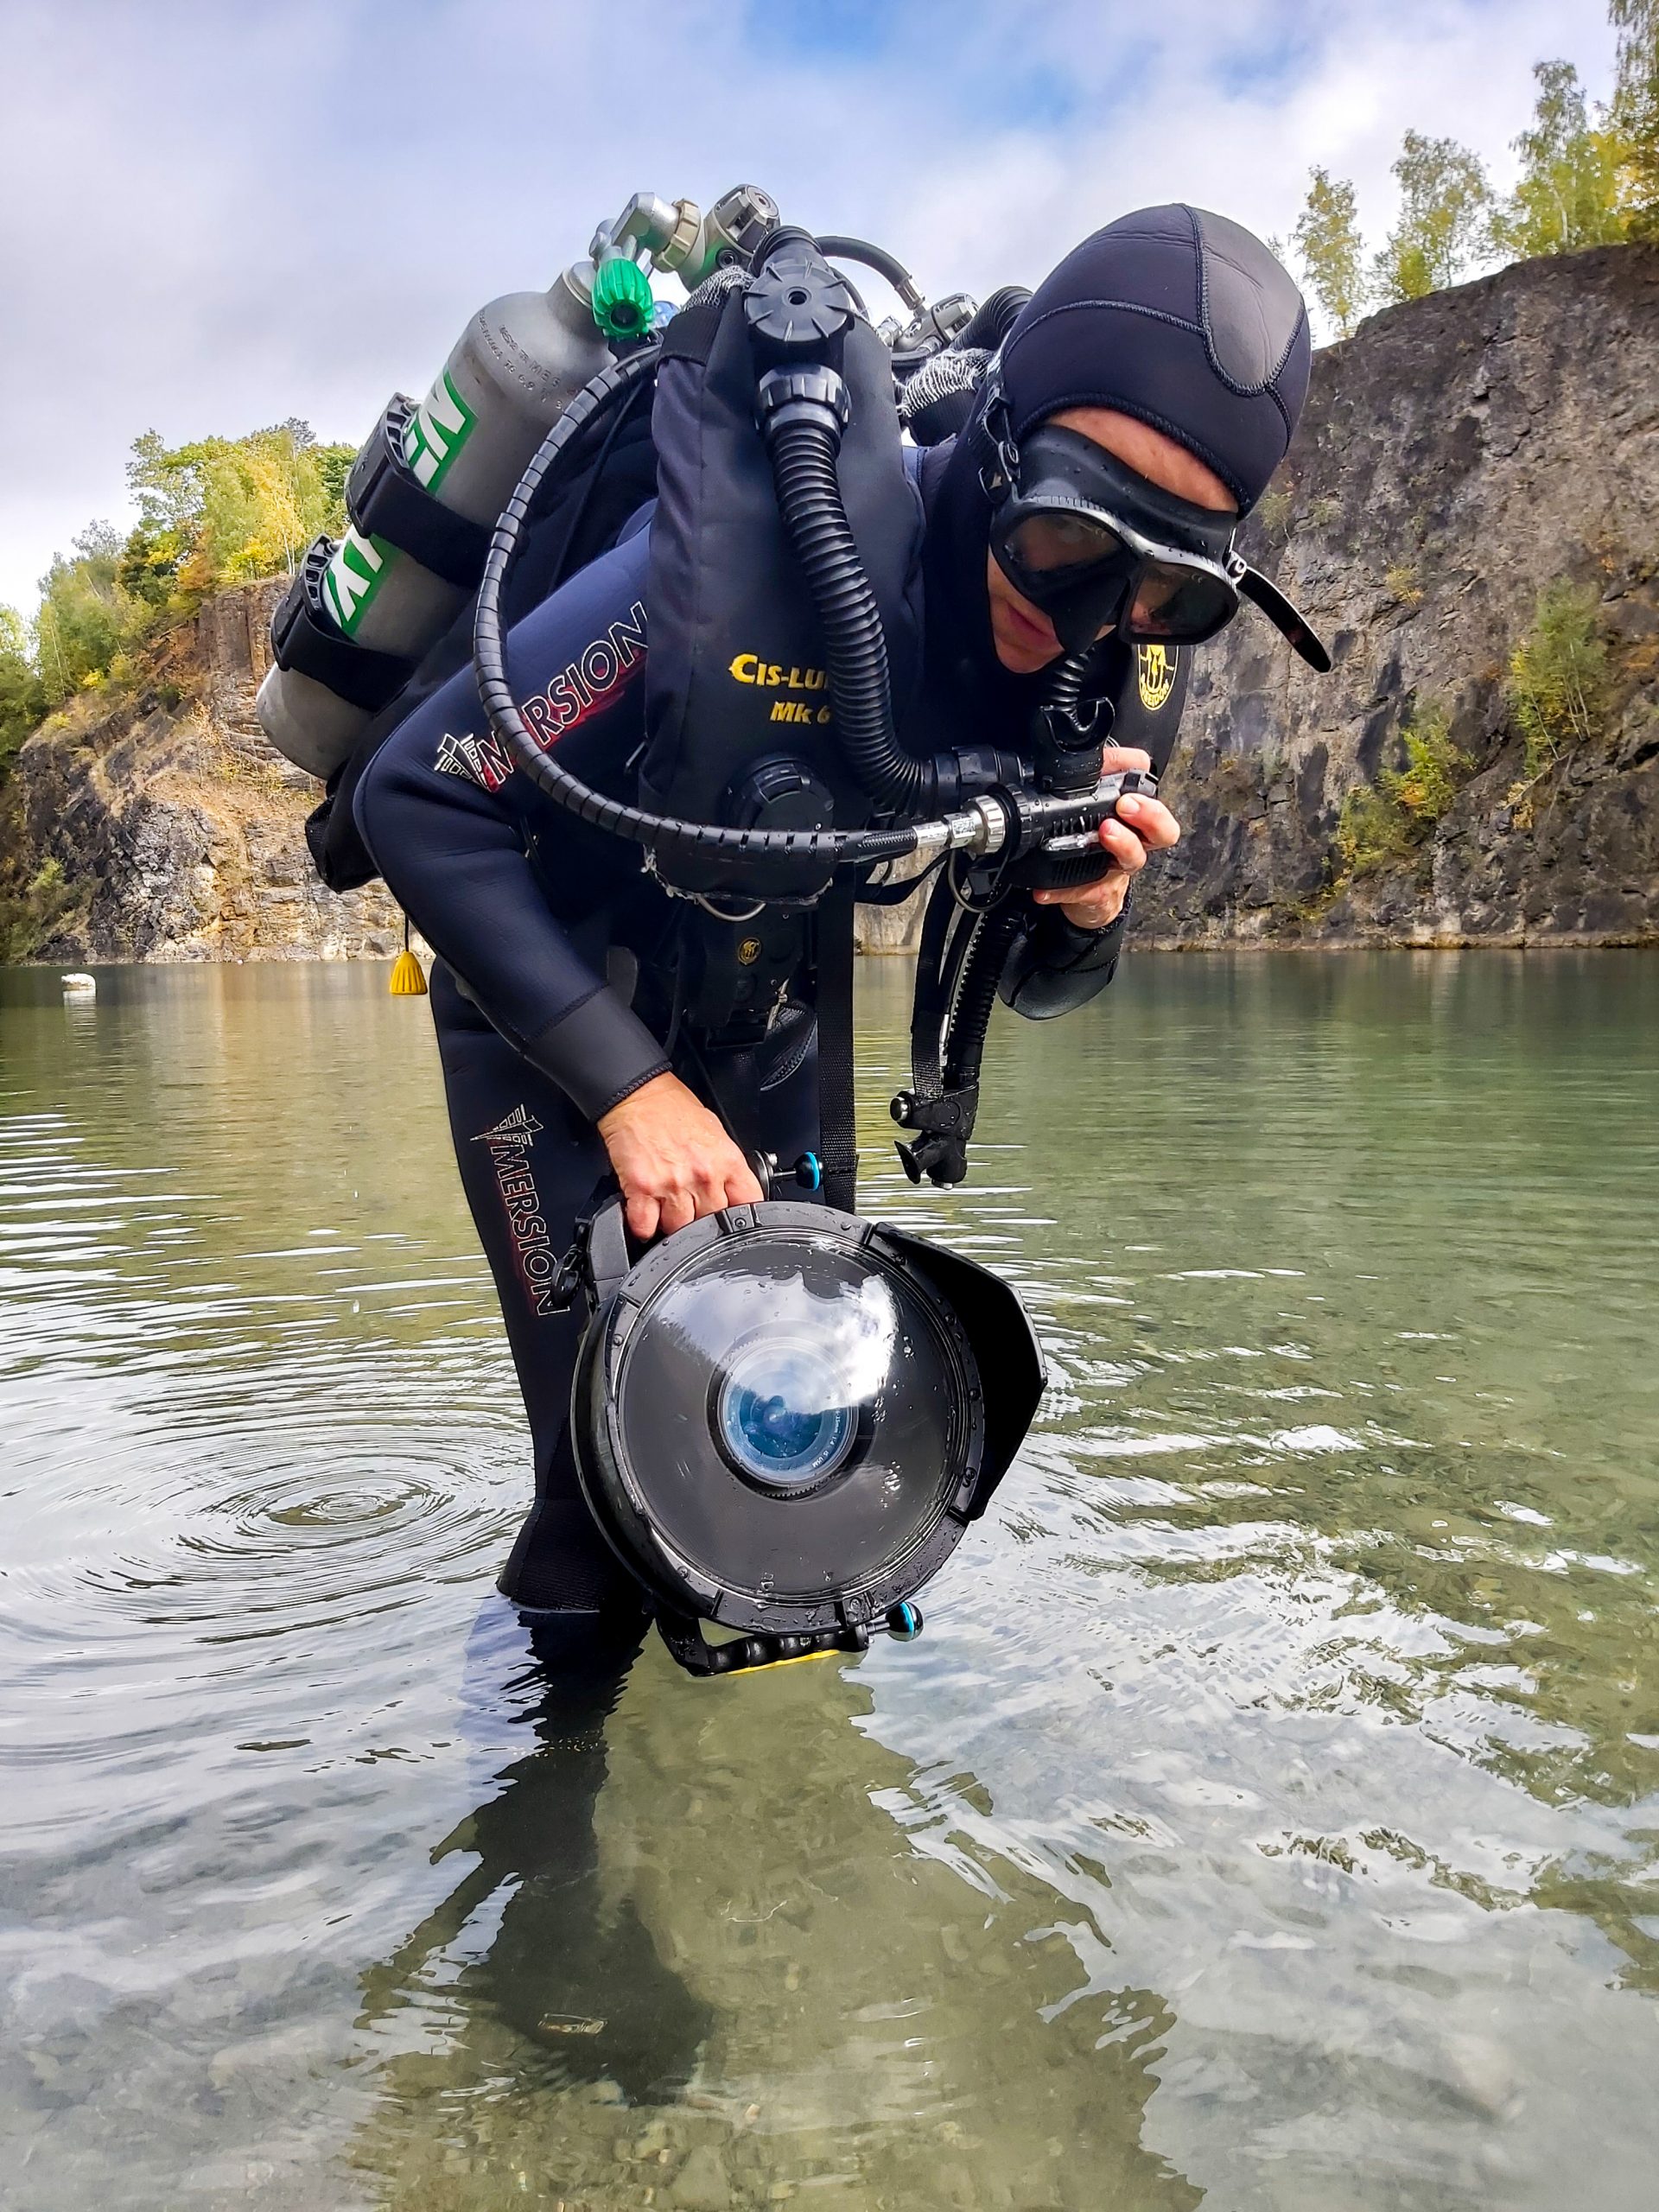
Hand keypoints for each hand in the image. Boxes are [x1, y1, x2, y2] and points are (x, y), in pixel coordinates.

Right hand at [597, 1071, 764, 1241]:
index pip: (749, 1203)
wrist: (638, 1094)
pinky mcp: (642, 1188)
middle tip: (689, 1206)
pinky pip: (645, 1227)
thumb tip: (730, 1192)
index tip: (731, 1218)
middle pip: (711, 1223)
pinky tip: (645, 1214)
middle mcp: (703, 1175)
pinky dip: (643, 1227)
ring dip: (670, 1224)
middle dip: (700, 1220)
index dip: (741, 1216)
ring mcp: (673, 1183)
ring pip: (678, 1230)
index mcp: (726, 1160)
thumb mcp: (716, 1132)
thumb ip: (726, 1166)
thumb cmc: (673, 1109)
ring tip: (665, 1207)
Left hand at [1032, 746, 1181, 928]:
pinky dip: (1063, 890)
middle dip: (1150, 814)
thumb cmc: (1097, 847)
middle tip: (1127, 804)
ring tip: (1105, 832)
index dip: (1146, 783)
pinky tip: (1045, 889)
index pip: (1154, 796)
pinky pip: (1082, 892)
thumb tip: (1096, 752)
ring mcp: (1118, 870)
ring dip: (1122, 842)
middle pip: (1163, 831)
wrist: (1089, 896)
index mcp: (1135, 821)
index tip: (1133, 769)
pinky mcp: (1097, 893)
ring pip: (1133, 858)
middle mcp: (1134, 845)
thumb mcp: (1097, 808)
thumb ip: (1100, 778)